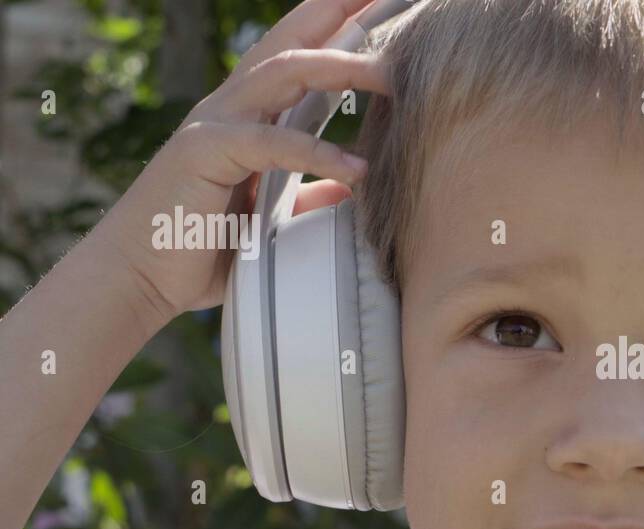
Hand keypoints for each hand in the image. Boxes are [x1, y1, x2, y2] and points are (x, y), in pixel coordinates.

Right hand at [90, 0, 389, 324]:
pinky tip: (358, 169)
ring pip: (286, 73)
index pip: (303, 57)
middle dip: (339, 12)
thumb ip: (310, 195)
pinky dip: (317, 154)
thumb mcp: (274, 219)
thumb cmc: (202, 248)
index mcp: (251, 115)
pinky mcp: (206, 152)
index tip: (385, 6)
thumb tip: (353, 187)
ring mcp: (216, 123)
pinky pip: (271, 143)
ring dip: (342, 68)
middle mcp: (233, 106)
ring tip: (394, 77)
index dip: (340, 27)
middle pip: (294, 42)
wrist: (140, 278)